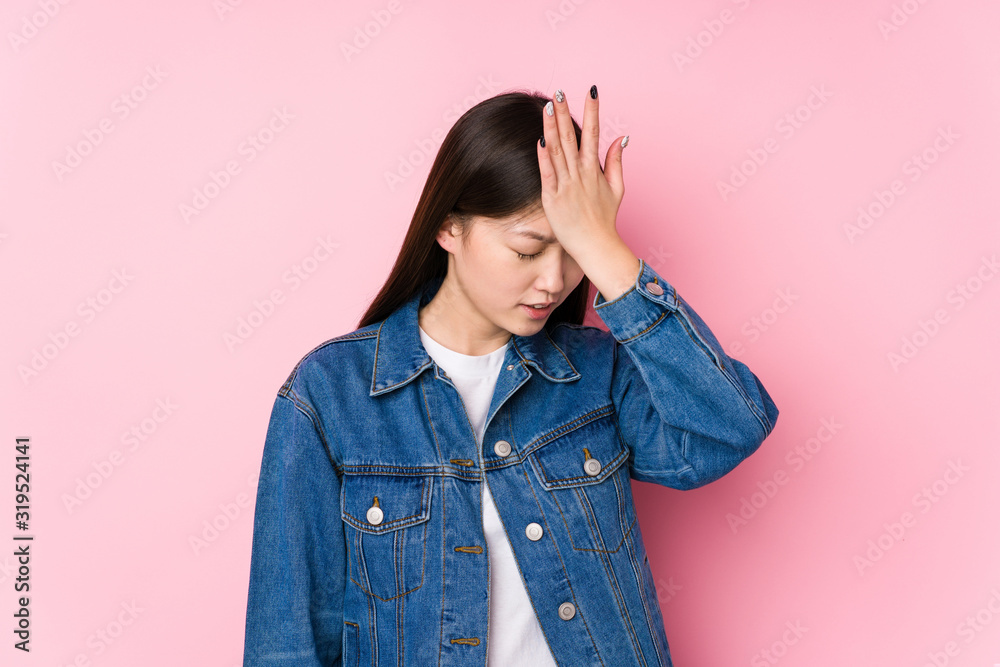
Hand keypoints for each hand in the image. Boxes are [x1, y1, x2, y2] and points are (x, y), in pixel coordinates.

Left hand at [537, 86, 627, 255]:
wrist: (597, 247)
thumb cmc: (605, 220)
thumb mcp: (617, 188)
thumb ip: (616, 161)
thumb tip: (622, 137)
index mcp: (594, 170)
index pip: (593, 133)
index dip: (592, 110)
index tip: (591, 90)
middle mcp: (580, 174)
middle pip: (571, 137)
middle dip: (566, 113)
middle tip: (560, 91)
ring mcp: (566, 186)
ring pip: (557, 151)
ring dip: (552, 128)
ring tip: (548, 106)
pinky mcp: (553, 199)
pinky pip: (547, 174)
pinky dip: (543, 157)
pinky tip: (539, 140)